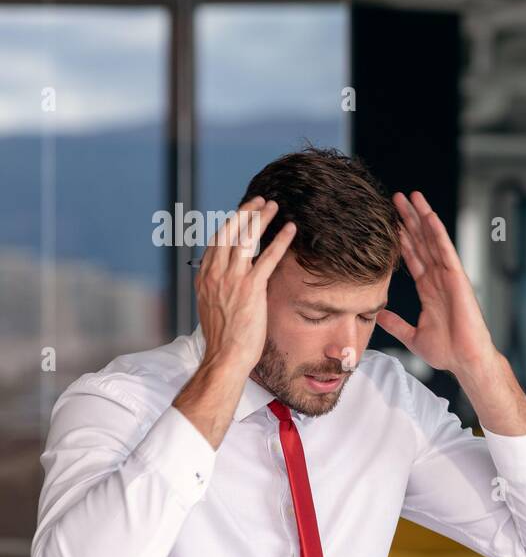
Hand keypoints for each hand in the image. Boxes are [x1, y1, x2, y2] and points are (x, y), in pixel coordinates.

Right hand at [194, 196, 294, 374]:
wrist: (225, 356)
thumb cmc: (223, 338)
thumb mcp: (212, 308)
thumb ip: (217, 290)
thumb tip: (225, 282)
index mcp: (204, 278)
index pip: (215, 242)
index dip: (229, 225)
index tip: (241, 214)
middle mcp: (215, 274)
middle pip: (228, 232)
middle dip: (243, 213)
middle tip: (258, 200)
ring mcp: (232, 279)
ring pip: (246, 239)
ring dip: (260, 218)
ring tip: (273, 206)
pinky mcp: (251, 288)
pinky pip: (267, 257)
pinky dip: (279, 240)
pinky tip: (290, 229)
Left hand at [377, 191, 496, 376]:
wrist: (464, 361)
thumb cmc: (446, 351)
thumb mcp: (412, 336)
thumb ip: (396, 323)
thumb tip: (378, 314)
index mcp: (428, 290)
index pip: (412, 257)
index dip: (402, 238)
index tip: (391, 221)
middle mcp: (438, 279)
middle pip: (421, 242)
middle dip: (410, 220)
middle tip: (397, 197)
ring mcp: (448, 277)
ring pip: (433, 240)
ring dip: (423, 217)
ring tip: (412, 197)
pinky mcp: (458, 279)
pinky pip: (446, 251)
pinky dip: (438, 233)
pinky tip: (430, 217)